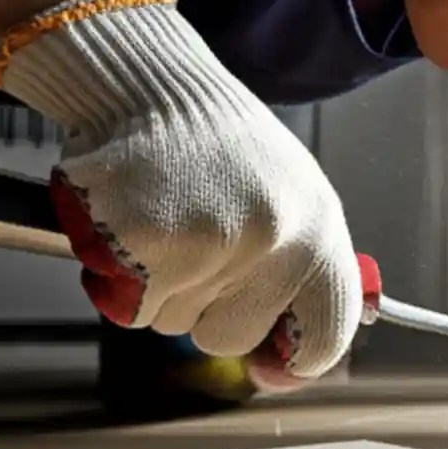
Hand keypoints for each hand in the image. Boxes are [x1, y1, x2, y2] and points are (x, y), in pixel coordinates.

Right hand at [0, 0, 360, 388]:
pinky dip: (118, 278)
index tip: (275, 364)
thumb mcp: (290, 197)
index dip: (298, 360)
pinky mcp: (153, 244)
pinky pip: (130, 307)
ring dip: (159, 287)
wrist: (153, 84)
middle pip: (232, 338)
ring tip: (165, 221)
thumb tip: (292, 361)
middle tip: (194, 248)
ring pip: (174, 324)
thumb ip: (300, 271)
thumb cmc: (219, 145)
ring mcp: (215, 244)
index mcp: (319, 228)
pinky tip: (131, 225)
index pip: (329, 332)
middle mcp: (277, 241)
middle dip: (205, 310)